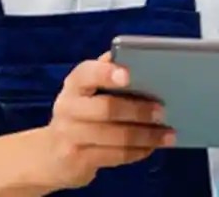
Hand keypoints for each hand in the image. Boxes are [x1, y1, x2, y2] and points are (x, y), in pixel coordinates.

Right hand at [37, 52, 174, 189]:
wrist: (51, 155)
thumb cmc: (80, 115)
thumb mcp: (86, 92)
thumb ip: (106, 73)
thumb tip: (135, 57)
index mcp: (74, 84)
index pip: (87, 73)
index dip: (107, 73)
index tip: (128, 74)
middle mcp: (68, 108)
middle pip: (106, 108)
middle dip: (138, 110)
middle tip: (163, 111)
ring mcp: (71, 137)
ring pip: (116, 137)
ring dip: (146, 136)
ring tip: (168, 135)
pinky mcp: (79, 161)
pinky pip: (116, 156)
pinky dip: (139, 152)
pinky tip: (152, 147)